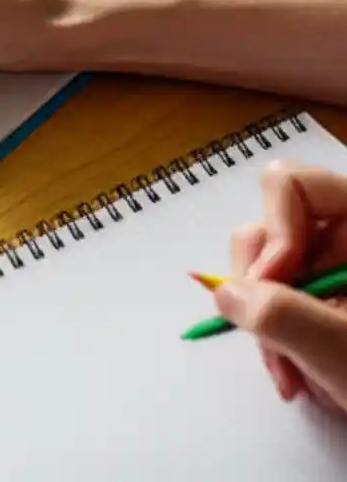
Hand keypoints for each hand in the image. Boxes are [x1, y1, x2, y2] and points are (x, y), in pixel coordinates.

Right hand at [215, 161, 346, 414]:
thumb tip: (226, 293)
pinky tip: (298, 374)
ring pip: (266, 271)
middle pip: (270, 228)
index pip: (294, 187)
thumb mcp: (344, 351)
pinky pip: (278, 301)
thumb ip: (284, 317)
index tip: (271, 286)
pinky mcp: (330, 300)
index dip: (274, 233)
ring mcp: (338, 270)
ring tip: (289, 373)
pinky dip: (277, 337)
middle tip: (268, 337)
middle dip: (258, 287)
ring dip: (264, 322)